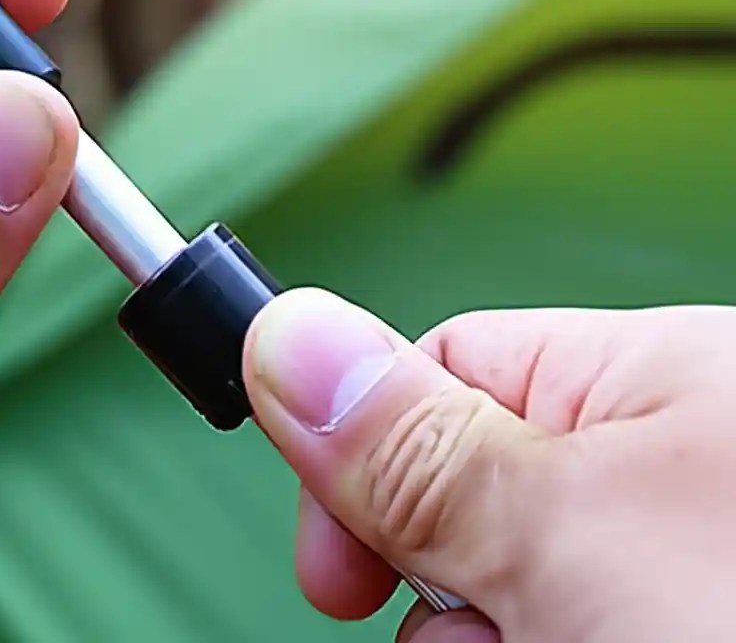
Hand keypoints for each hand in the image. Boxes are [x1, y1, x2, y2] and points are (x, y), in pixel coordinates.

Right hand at [244, 289, 735, 641]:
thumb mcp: (573, 533)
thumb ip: (416, 444)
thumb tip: (285, 337)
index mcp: (655, 377)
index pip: (442, 370)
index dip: (364, 461)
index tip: (335, 564)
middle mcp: (662, 461)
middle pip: (458, 495)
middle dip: (437, 580)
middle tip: (475, 641)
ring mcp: (664, 560)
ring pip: (495, 587)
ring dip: (478, 642)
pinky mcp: (656, 623)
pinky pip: (543, 628)